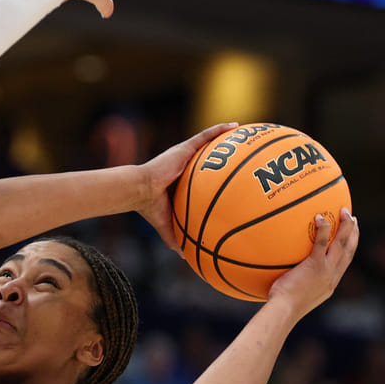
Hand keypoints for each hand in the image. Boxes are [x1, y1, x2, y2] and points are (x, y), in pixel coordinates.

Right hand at [135, 122, 239, 251]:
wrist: (139, 191)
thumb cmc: (149, 207)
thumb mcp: (167, 224)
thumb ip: (176, 237)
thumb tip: (186, 257)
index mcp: (182, 181)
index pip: (202, 177)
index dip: (216, 175)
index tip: (231, 178)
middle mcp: (185, 165)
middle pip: (209, 157)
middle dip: (225, 153)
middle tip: (244, 155)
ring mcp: (185, 155)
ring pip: (209, 143)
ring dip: (225, 137)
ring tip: (245, 133)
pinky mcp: (184, 148)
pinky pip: (205, 136)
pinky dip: (220, 130)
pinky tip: (235, 126)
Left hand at [267, 209, 358, 316]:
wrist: (284, 312)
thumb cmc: (281, 307)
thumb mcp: (293, 294)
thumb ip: (293, 281)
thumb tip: (280, 271)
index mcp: (329, 283)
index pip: (344, 262)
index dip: (350, 247)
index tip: (351, 234)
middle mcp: (332, 277)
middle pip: (349, 251)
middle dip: (353, 233)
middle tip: (353, 218)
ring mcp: (326, 271)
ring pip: (342, 245)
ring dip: (346, 227)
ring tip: (344, 211)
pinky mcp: (315, 267)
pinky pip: (321, 244)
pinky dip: (323, 230)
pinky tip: (319, 217)